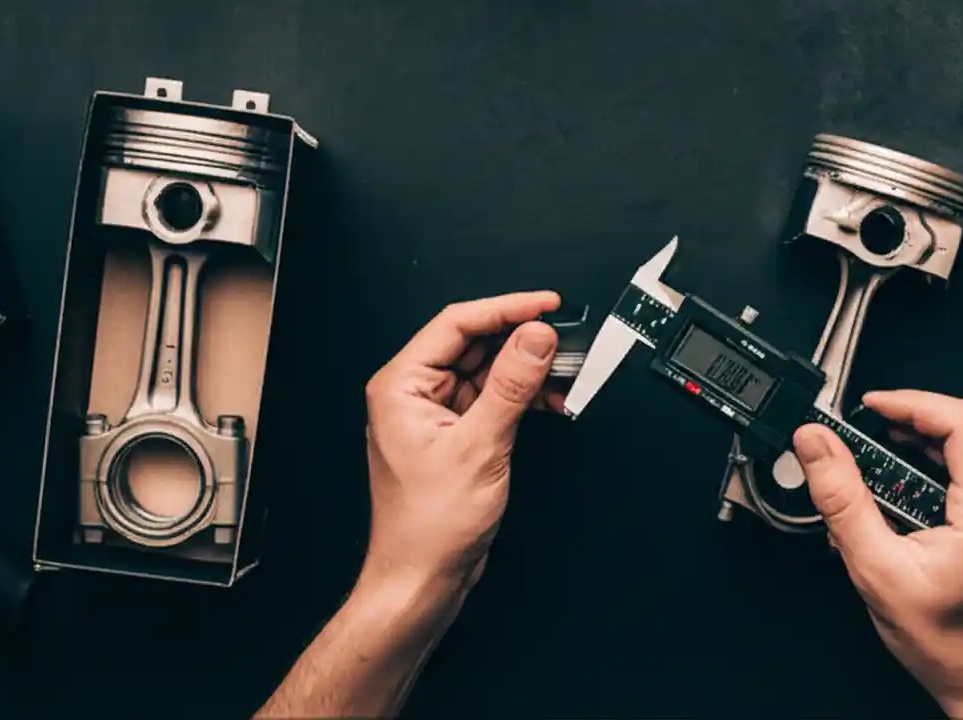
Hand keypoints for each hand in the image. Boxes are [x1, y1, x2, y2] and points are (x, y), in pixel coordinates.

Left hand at [362, 291, 562, 593]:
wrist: (422, 577)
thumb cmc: (427, 527)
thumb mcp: (479, 446)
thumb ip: (511, 386)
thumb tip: (534, 338)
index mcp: (401, 385)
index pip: (456, 323)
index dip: (505, 308)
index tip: (544, 305)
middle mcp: (412, 395)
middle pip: (472, 344)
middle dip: (520, 341)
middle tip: (562, 339)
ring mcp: (433, 415)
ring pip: (485, 372)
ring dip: (524, 372)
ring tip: (561, 374)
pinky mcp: (452, 435)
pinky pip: (489, 400)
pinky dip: (519, 398)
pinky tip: (547, 401)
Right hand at [792, 390, 962, 718]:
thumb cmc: (950, 644)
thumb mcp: (876, 570)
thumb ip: (841, 499)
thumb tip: (816, 445)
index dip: (911, 402)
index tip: (872, 406)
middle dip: (908, 426)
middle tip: (865, 442)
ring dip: (922, 449)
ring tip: (881, 475)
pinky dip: (940, 471)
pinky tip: (909, 497)